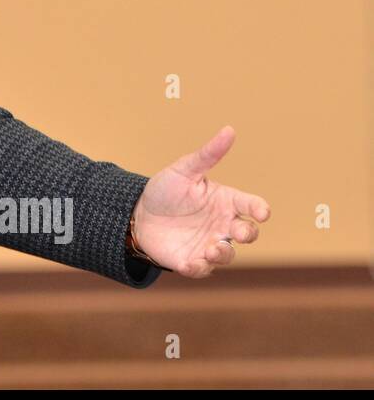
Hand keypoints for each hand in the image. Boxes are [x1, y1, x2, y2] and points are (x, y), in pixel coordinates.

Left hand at [131, 125, 270, 278]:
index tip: (262, 212)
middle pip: (248, 233)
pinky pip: (202, 269)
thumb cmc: (166, 190)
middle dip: (248, 233)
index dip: (260, 209)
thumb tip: (229, 130)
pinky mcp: (192, 260)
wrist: (138, 214)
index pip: (251, 206)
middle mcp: (223, 224)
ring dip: (224, 253)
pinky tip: (191, 262)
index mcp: (226, 201)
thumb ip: (208, 155)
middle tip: (238, 231)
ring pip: (228, 254)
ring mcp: (209, 243)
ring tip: (212, 248)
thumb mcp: (184, 170)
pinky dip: (200, 267)